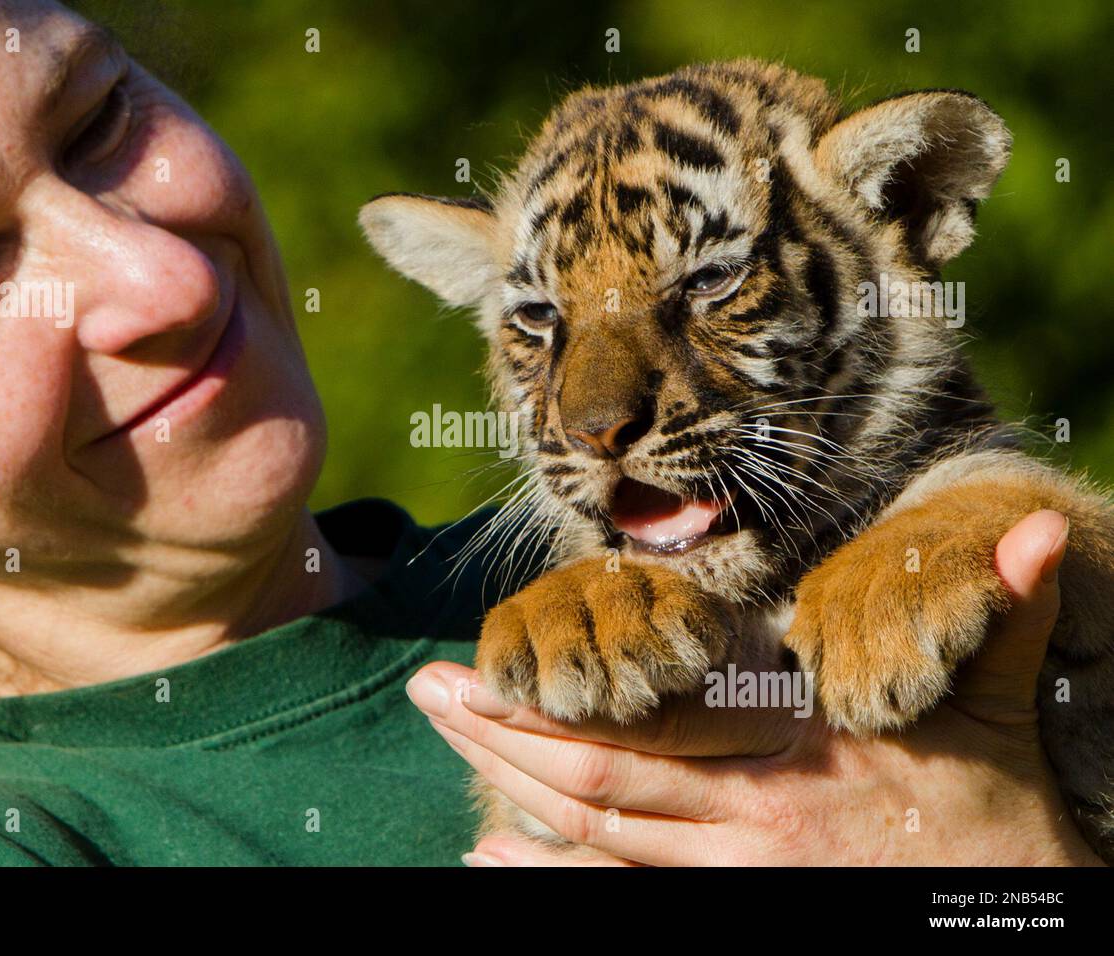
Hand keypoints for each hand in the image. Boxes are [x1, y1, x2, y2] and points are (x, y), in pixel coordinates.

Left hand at [406, 510, 1105, 865]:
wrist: (1012, 905)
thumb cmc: (992, 797)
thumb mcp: (994, 702)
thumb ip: (997, 617)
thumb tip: (1038, 532)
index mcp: (792, 765)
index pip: (649, 734)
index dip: (559, 704)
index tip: (486, 661)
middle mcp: (748, 830)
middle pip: (595, 785)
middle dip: (502, 737)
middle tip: (426, 692)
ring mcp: (733, 881)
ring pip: (596, 837)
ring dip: (511, 787)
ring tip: (446, 740)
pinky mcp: (732, 906)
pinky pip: (622, 893)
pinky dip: (551, 873)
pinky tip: (491, 854)